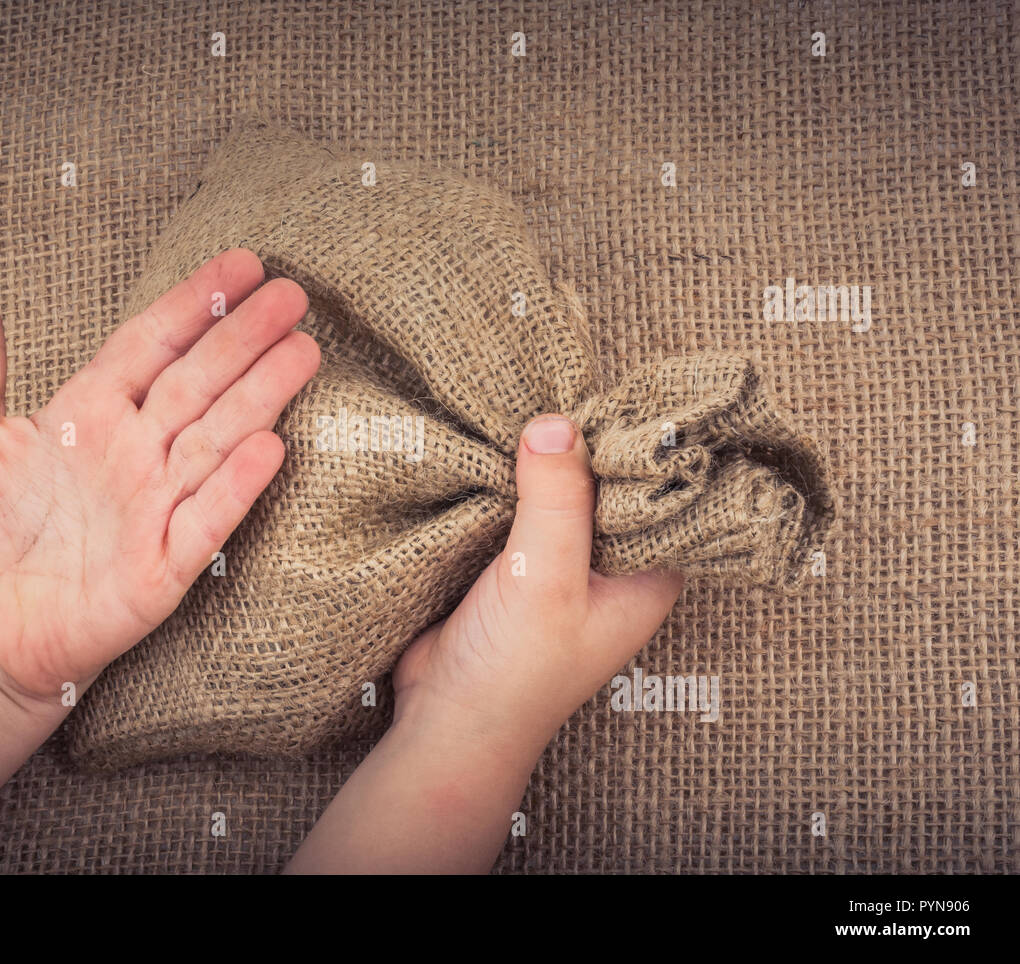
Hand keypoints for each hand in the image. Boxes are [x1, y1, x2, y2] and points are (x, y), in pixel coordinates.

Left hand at [0, 249, 318, 708]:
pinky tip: (270, 447)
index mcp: (92, 411)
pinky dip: (235, 487)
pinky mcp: (164, 567)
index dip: (194, 304)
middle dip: (244, 338)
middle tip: (293, 296)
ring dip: (259, 397)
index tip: (242, 264)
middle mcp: (135, 450)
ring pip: (215, 439)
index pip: (151, 344)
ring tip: (302, 352)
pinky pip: (205, 520)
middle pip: (198, 382)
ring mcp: (155, 506)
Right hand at [393, 414, 683, 752]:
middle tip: (564, 388)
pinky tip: (494, 444)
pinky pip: (517, 511)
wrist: (446, 721)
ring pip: (559, 496)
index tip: (623, 397)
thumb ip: (556, 497)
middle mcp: (609, 571)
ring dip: (540, 463)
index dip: (646, 450)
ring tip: (527, 402)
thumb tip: (556, 421)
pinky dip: (507, 484)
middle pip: (607, 490)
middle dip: (585, 448)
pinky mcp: (513, 567)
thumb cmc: (516, 669)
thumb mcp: (545, 574)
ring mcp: (560, 568)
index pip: (664, 497)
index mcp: (645, 579)